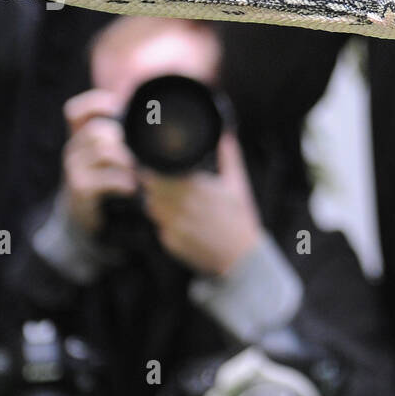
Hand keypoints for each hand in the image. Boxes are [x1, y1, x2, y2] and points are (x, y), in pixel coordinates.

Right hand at [61, 89, 137, 236]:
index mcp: (81, 136)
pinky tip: (132, 187)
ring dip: (127, 159)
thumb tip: (156, 118)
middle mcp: (74, 149)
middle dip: (122, 137)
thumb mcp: (108, 156)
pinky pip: (105, 178)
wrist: (83, 217)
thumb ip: (122, 138)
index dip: (95, 104)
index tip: (117, 107)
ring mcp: (74, 169)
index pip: (75, 111)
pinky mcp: (80, 189)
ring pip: (102, 151)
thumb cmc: (104, 180)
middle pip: (96, 130)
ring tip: (141, 170)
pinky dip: (124, 181)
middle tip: (140, 150)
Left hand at [140, 133, 262, 276]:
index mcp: (198, 189)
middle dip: (153, 184)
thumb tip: (226, 135)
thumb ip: (229, 158)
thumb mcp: (239, 185)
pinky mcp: (171, 243)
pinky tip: (179, 220)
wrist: (242, 260)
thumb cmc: (241, 220)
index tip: (153, 165)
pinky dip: (164, 222)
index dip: (153, 169)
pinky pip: (159, 226)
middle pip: (152, 189)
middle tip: (158, 180)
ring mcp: (175, 227)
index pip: (159, 174)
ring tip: (171, 200)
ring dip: (157, 201)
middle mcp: (183, 207)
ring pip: (152, 207)